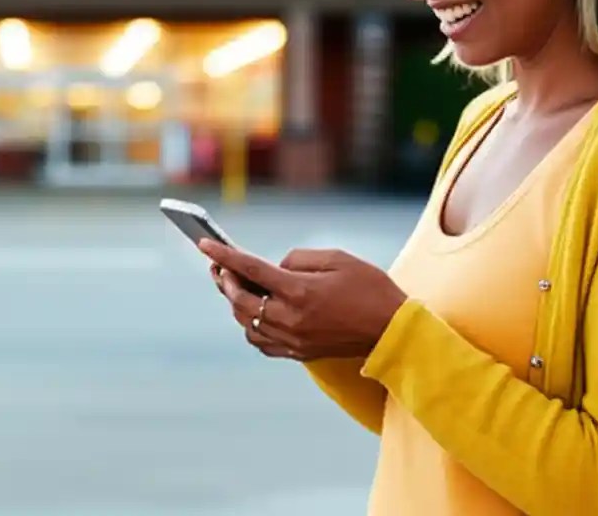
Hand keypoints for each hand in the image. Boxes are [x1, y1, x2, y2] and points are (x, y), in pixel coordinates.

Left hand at [201, 240, 407, 361]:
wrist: (393, 330)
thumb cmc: (369, 288)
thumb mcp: (337, 258)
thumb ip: (298, 258)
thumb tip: (274, 268)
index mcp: (300, 292)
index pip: (250, 270)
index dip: (224, 256)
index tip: (204, 245)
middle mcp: (291, 319)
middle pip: (240, 301)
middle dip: (225, 281)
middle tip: (219, 267)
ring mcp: (293, 340)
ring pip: (246, 324)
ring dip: (235, 304)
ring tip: (234, 287)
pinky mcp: (299, 353)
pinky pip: (261, 342)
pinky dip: (250, 326)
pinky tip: (253, 313)